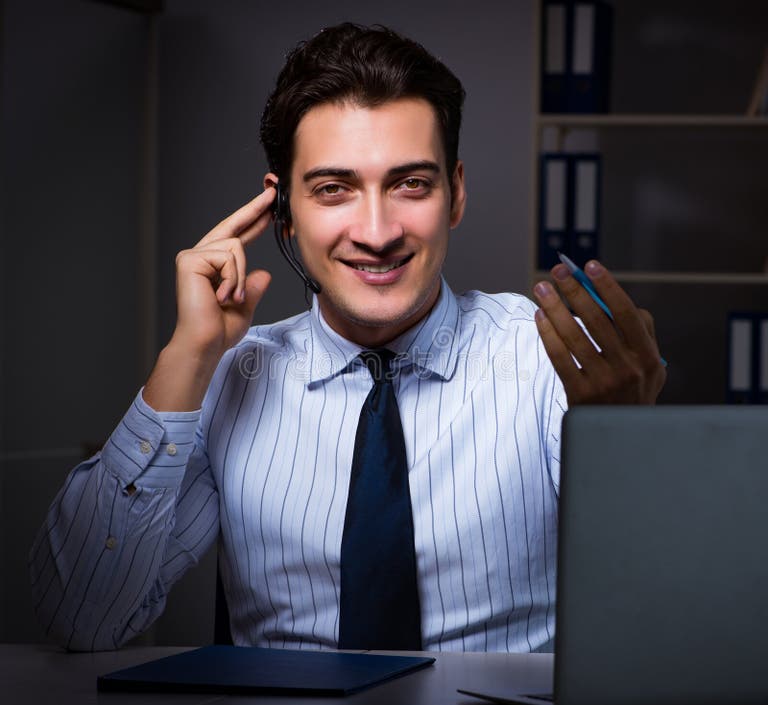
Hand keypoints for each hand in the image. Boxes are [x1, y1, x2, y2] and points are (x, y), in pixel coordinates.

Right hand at [171, 187, 275, 358]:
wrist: (204, 343)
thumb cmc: (219, 330)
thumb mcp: (245, 305)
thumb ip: (252, 287)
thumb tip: (264, 273)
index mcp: (212, 266)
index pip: (236, 237)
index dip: (253, 222)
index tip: (268, 208)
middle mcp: (198, 257)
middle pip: (231, 225)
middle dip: (253, 209)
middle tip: (271, 193)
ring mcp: (192, 256)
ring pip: (236, 246)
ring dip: (240, 276)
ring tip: (232, 298)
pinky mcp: (190, 260)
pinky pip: (229, 256)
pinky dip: (233, 277)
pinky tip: (223, 295)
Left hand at [533, 260, 665, 404]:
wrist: (622, 437)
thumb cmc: (634, 393)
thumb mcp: (652, 367)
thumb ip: (642, 333)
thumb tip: (615, 298)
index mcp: (648, 355)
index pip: (626, 313)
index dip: (607, 286)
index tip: (589, 266)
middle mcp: (628, 367)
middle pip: (596, 320)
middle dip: (574, 291)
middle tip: (557, 271)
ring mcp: (603, 382)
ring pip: (573, 336)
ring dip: (554, 308)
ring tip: (541, 288)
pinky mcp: (580, 394)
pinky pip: (559, 358)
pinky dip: (548, 334)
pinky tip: (539, 317)